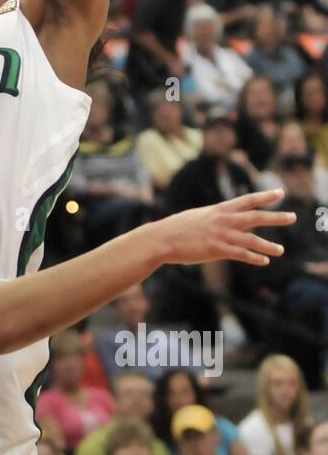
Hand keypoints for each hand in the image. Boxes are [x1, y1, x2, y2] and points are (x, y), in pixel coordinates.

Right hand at [160, 189, 293, 266]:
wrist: (162, 239)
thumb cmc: (177, 228)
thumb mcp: (198, 217)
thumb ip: (215, 218)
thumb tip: (226, 220)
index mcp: (219, 210)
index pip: (247, 200)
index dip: (265, 196)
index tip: (280, 193)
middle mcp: (223, 220)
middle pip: (255, 217)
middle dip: (275, 217)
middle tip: (293, 217)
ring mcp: (220, 235)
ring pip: (251, 240)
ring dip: (268, 245)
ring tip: (281, 250)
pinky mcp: (216, 250)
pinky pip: (240, 254)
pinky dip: (254, 258)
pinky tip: (264, 261)